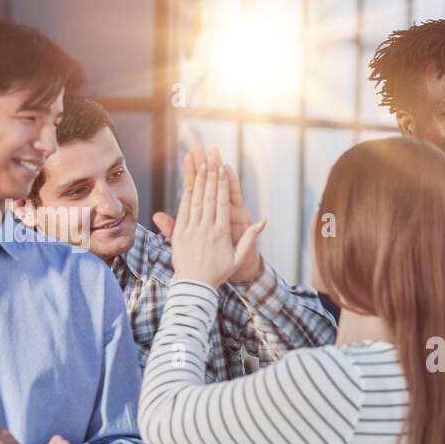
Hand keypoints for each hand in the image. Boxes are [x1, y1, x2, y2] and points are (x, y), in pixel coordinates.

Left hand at [168, 149, 265, 287]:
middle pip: (209, 197)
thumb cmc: (219, 272)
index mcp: (221, 233)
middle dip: (210, 176)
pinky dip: (186, 197)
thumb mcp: (238, 258)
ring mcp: (192, 230)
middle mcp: (207, 228)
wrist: (195, 285)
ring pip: (196, 200)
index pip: (222, 203)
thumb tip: (263, 221)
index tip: (222, 169)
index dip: (222, 184)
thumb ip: (250, 239)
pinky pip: (184, 211)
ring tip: (200, 164)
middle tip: (211, 158)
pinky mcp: (180, 234)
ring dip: (198, 181)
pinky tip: (189, 184)